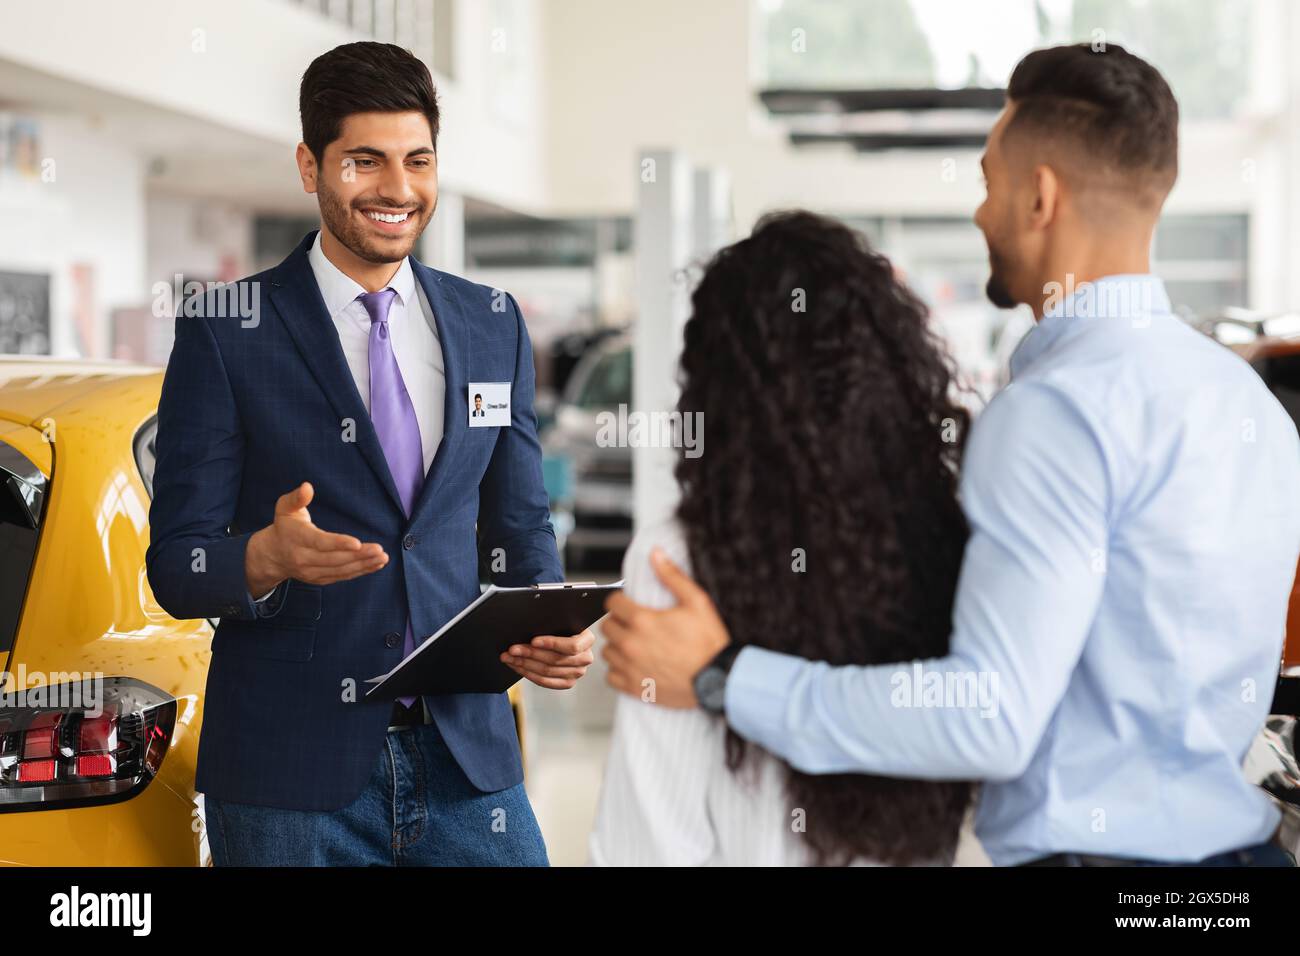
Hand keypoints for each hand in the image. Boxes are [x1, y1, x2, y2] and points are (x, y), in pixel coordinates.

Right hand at [244, 482, 387, 591]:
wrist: (272, 555)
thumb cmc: (285, 526)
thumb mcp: (285, 508)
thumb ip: (297, 497)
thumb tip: (307, 486)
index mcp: (297, 539)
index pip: (320, 543)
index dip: (338, 543)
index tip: (357, 542)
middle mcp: (304, 558)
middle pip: (334, 559)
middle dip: (359, 555)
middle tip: (379, 549)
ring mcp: (312, 572)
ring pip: (340, 570)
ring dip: (363, 564)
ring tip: (382, 557)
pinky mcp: (320, 579)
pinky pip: (342, 576)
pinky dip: (360, 571)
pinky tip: (376, 564)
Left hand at [500, 628, 595, 689]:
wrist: (563, 637)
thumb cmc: (560, 625)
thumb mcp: (560, 620)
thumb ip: (551, 621)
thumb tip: (531, 621)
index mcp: (587, 640)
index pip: (572, 646)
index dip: (552, 643)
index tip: (533, 640)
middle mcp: (585, 658)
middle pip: (555, 660)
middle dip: (530, 653)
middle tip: (512, 649)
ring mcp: (577, 673)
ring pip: (547, 671)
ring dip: (524, 664)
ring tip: (509, 657)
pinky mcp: (567, 683)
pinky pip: (545, 682)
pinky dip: (528, 673)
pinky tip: (516, 666)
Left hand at [601, 548, 729, 707]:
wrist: (719, 679)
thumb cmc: (709, 642)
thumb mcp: (697, 601)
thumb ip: (672, 576)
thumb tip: (655, 554)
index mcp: (642, 620)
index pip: (612, 603)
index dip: (621, 601)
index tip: (630, 605)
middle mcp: (631, 644)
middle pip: (607, 626)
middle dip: (619, 622)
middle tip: (635, 624)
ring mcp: (630, 667)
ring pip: (607, 651)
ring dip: (617, 645)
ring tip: (634, 644)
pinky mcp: (634, 687)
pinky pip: (610, 677)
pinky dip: (618, 670)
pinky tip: (632, 665)